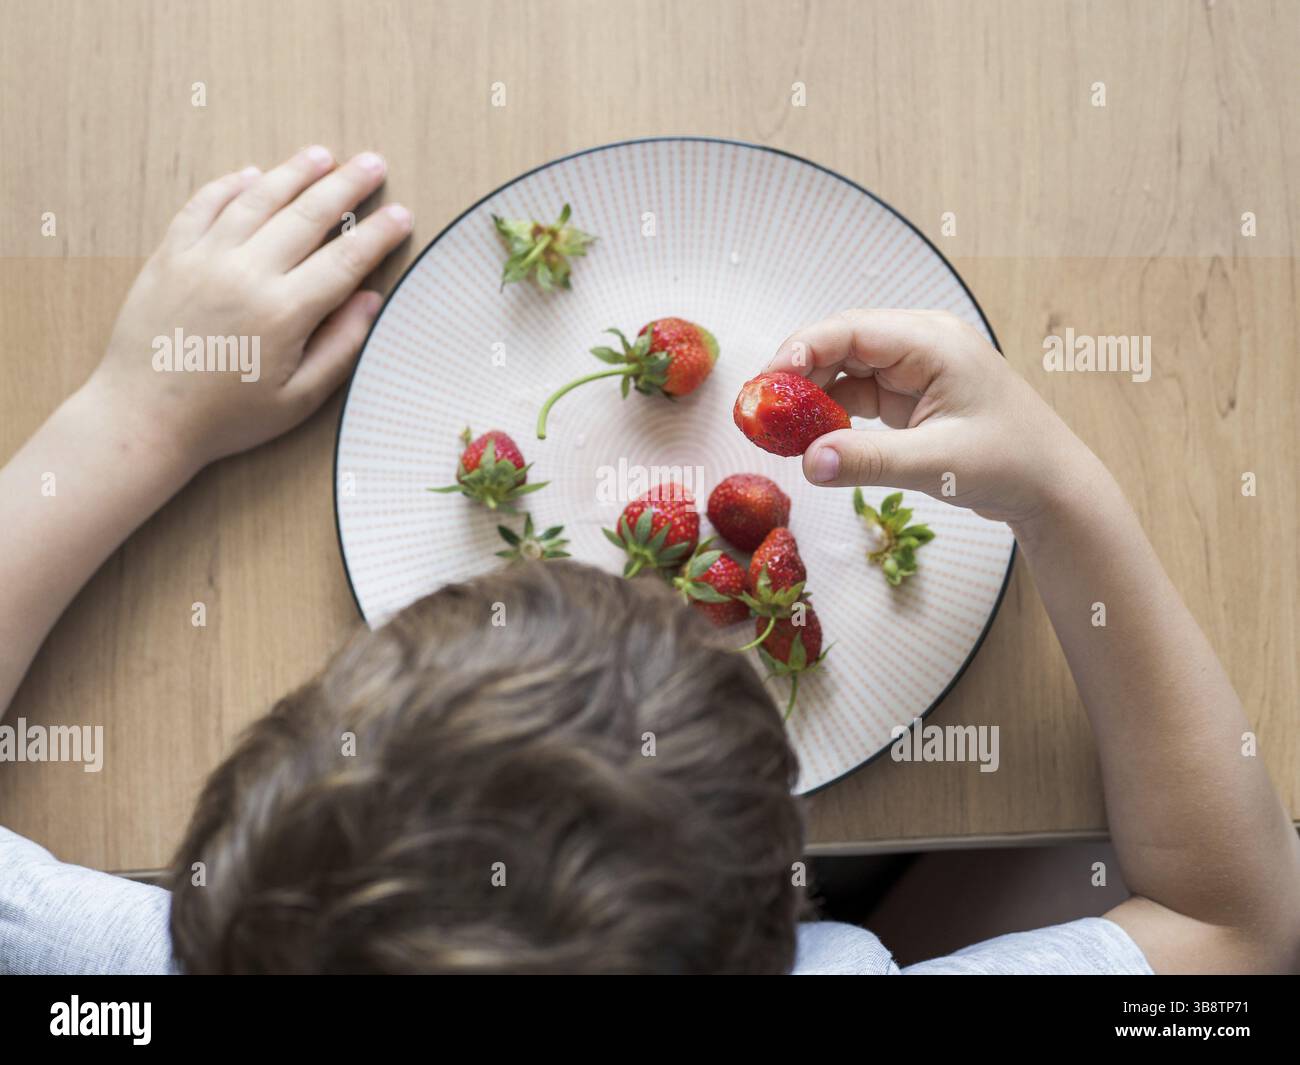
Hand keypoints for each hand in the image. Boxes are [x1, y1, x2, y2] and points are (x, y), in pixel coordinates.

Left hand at [87, 145, 412, 470]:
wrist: (143, 417)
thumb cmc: (225, 418)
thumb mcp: (298, 399)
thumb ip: (340, 347)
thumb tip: (370, 301)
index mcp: (284, 312)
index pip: (345, 260)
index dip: (378, 234)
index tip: (401, 215)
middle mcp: (246, 274)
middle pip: (307, 215)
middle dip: (346, 186)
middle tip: (371, 163)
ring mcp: (204, 259)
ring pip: (257, 199)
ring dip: (293, 172)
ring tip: (321, 155)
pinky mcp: (170, 256)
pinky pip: (204, 206)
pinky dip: (230, 185)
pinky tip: (252, 175)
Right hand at [766, 309, 1096, 525]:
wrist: (1050, 487)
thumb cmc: (1010, 464)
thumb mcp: (936, 463)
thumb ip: (868, 460)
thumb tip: (807, 463)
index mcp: (933, 341)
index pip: (852, 329)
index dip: (803, 349)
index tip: (766, 381)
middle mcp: (921, 344)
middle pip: (841, 342)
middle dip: (798, 374)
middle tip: (760, 410)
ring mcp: (915, 368)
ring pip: (845, 368)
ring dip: (811, 396)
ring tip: (776, 428)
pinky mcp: (910, 395)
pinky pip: (857, 393)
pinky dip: (830, 413)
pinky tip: (810, 437)